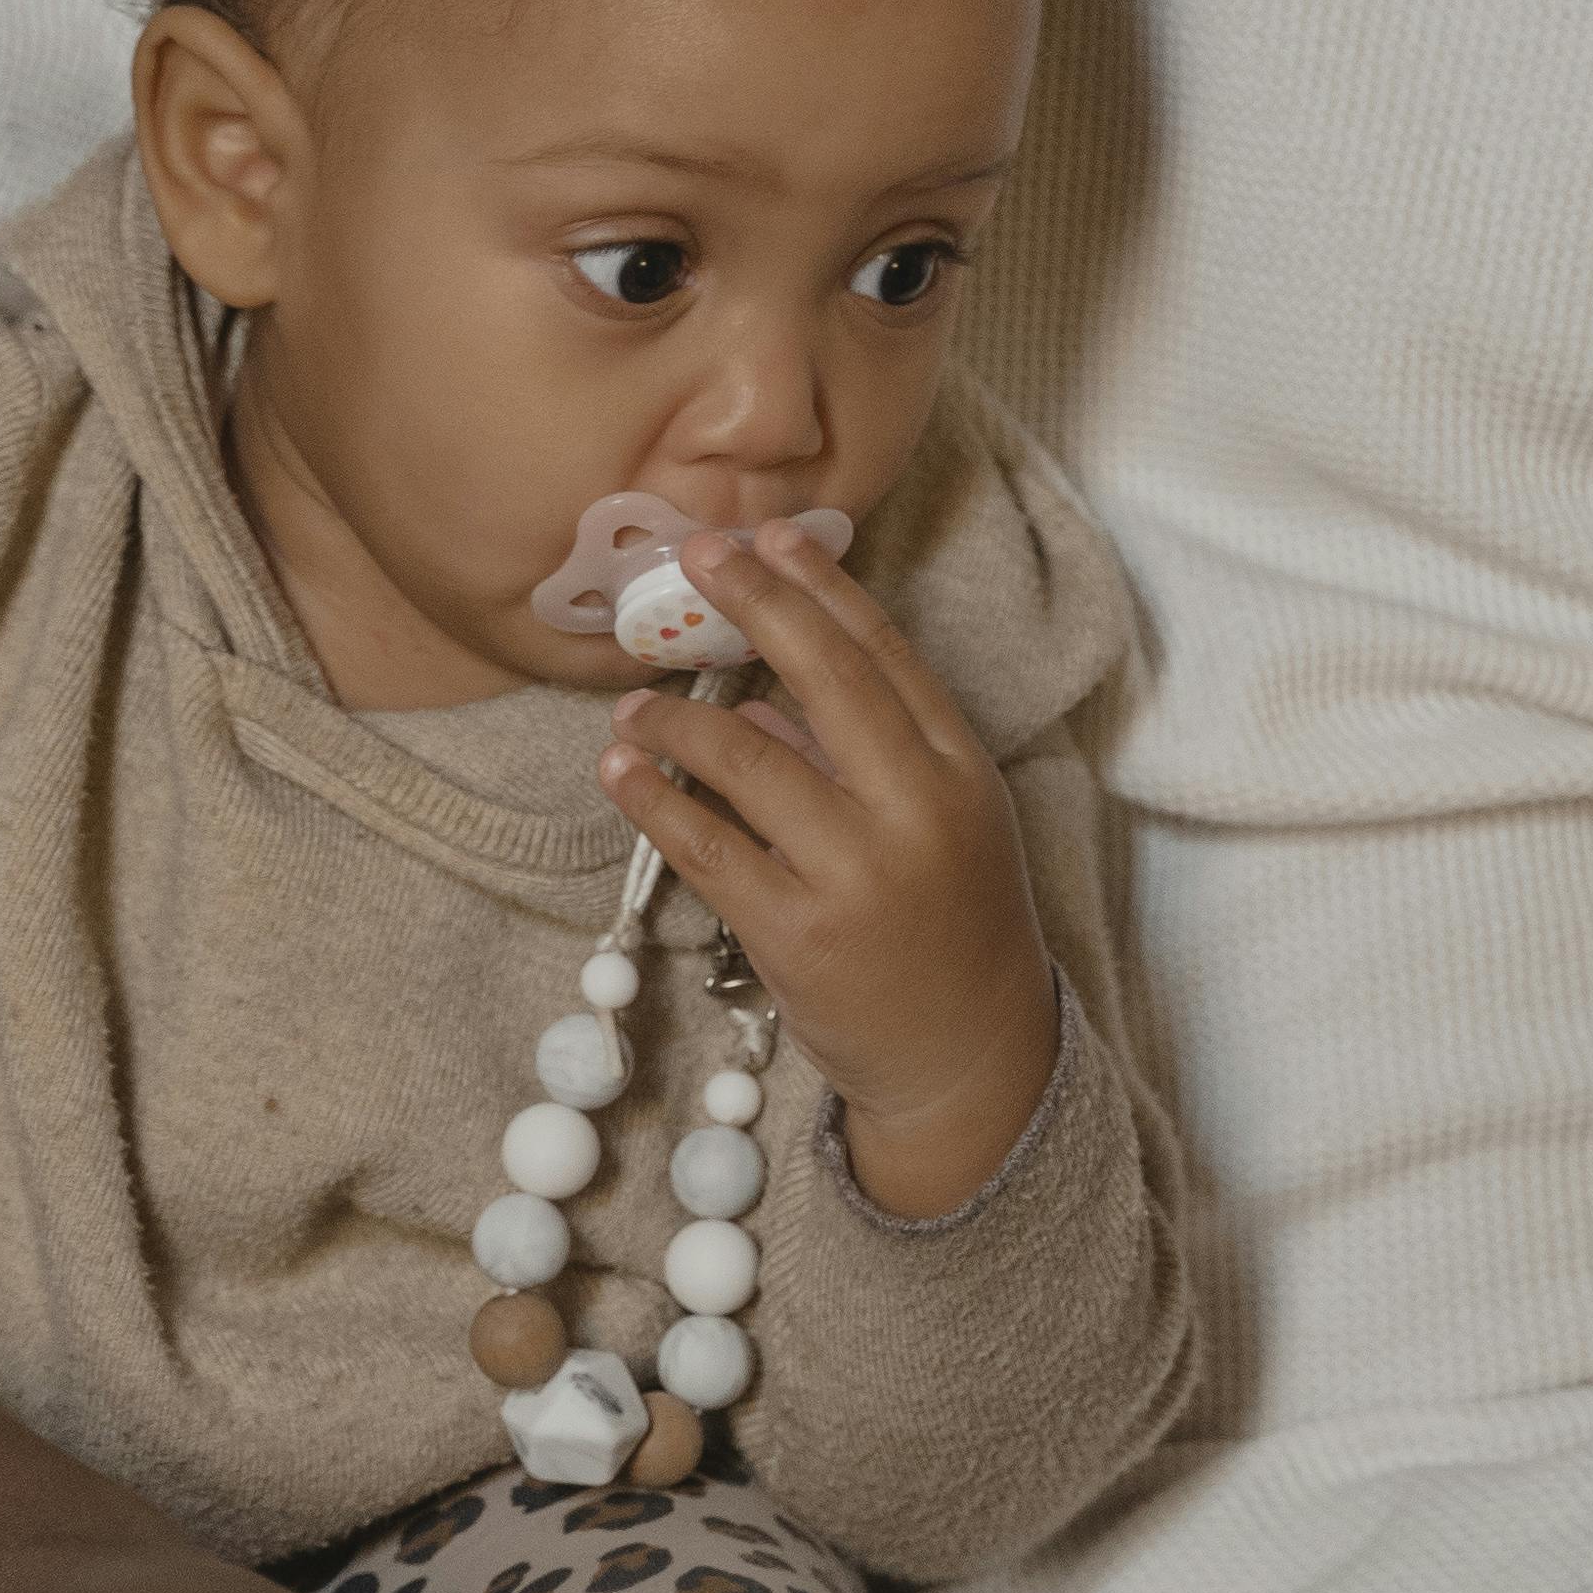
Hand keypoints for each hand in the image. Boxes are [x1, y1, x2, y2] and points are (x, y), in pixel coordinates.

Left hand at [601, 521, 1058, 1210]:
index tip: (773, 536)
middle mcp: (915, 811)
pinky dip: (656, 802)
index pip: (886, 657)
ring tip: (634, 704)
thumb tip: (759, 702)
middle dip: (759, 606)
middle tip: (698, 555)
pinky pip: (708, 849)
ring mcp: (856, 873)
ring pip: (751, 763)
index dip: (824, 589)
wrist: (969, 1057)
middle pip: (828, 681)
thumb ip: (860, 758)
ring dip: (681, 719)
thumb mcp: (936, 827)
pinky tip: (622, 771)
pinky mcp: (796, 932)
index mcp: (958, 772)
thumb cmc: (947, 928)